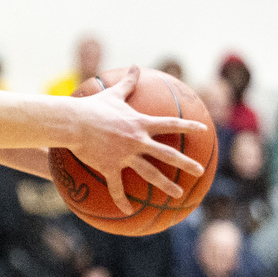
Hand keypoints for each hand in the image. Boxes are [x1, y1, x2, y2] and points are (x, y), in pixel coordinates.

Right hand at [67, 66, 207, 215]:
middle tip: (200, 172)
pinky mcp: (110, 167)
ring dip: (165, 184)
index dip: (189, 127)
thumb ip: (128, 82)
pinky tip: (129, 210)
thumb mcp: (112, 93)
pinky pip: (117, 188)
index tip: (204, 131)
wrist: (73, 122)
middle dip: (186, 163)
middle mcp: (138, 140)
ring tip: (178, 194)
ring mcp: (125, 155)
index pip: (172, 124)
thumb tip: (135, 65)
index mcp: (141, 123)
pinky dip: (122, 200)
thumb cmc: (92, 107)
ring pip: (150, 173)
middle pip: (168, 153)